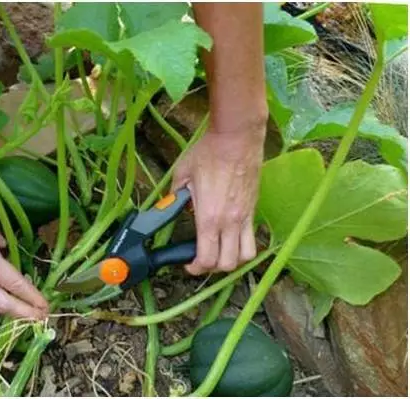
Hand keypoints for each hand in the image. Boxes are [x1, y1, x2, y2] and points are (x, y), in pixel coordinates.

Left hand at [172, 119, 264, 274]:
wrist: (237, 137)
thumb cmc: (209, 153)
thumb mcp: (182, 174)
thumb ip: (175, 197)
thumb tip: (170, 206)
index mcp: (209, 218)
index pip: (206, 259)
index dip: (195, 268)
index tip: (188, 265)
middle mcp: (230, 222)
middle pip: (228, 264)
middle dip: (213, 268)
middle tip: (202, 259)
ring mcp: (245, 217)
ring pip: (246, 256)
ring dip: (233, 260)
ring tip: (220, 251)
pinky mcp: (254, 209)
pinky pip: (253, 238)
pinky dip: (244, 245)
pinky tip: (231, 236)